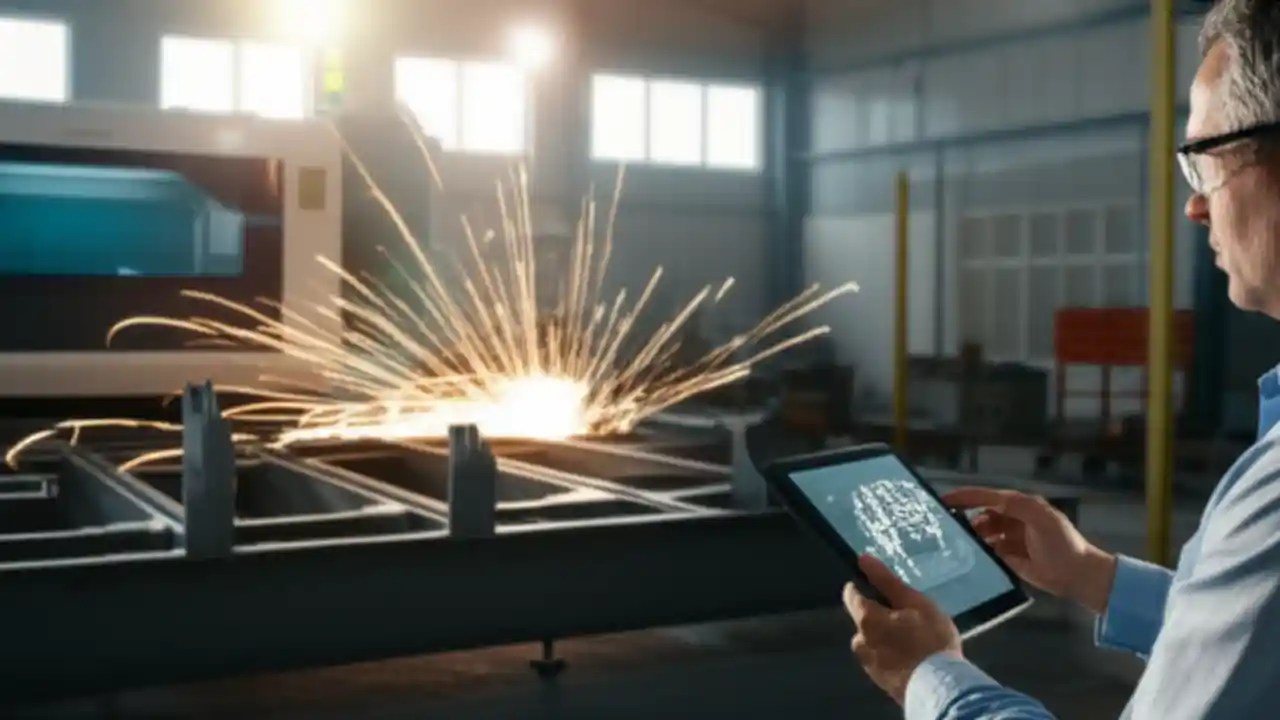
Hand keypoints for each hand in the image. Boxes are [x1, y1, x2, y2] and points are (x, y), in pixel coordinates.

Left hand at [844, 553, 961, 705]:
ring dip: (886, 637)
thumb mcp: (915, 602)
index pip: (851, 595)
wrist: (941, 688)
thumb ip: (887, 581)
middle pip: (864, 619)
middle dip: (880, 616)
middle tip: (910, 618)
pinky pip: (881, 659)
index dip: (864, 587)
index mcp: (865, 620)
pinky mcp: (879, 680)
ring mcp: (868, 664)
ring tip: (914, 640)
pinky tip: (913, 656)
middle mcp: (859, 642)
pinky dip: (892, 654)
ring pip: (873, 641)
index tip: (882, 589)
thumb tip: (862, 559)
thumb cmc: (930, 639)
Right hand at [943, 487, 1116, 613]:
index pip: (988, 497)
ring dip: (972, 536)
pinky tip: (967, 556)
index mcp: (1021, 506)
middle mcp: (1013, 520)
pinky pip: (988, 551)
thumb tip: (987, 504)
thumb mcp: (1040, 518)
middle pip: (982, 514)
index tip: (944, 500)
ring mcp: (1011, 539)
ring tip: (955, 543)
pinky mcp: (1010, 558)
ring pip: (983, 533)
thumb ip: (1016, 505)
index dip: (966, 497)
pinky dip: (979, 552)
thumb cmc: (1061, 544)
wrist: (1078, 575)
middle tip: (945, 526)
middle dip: (965, 517)